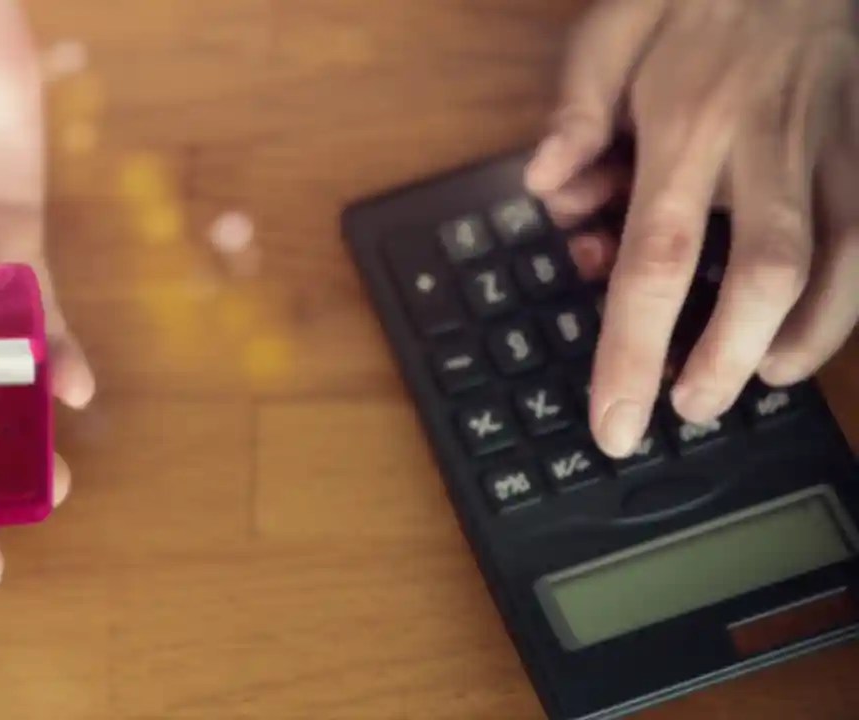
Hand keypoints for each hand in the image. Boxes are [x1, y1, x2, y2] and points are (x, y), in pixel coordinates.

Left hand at [526, 0, 858, 456]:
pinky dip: (853, 297)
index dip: (633, 352)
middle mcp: (764, 146)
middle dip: (727, 359)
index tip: (617, 423)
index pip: (655, 260)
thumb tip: (545, 186)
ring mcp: (829, 146)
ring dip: (806, 339)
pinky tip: (815, 337)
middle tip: (690, 409)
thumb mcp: (612, 28)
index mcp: (685, 127)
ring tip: (754, 384)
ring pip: (841, 259)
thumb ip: (577, 110)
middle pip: (765, 273)